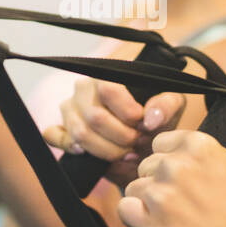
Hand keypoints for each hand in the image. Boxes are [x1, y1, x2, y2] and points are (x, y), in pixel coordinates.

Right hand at [42, 80, 186, 187]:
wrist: (144, 144)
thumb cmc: (157, 119)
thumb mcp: (172, 108)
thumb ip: (166, 106)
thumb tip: (150, 118)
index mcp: (110, 73)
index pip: (109, 87)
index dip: (128, 113)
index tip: (145, 126)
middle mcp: (85, 87)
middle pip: (95, 116)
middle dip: (122, 137)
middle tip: (138, 144)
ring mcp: (70, 107)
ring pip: (80, 133)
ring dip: (107, 150)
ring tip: (126, 153)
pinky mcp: (60, 127)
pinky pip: (53, 136)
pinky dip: (71, 148)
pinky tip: (89, 153)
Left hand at [122, 130, 225, 226]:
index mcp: (201, 147)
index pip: (162, 142)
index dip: (168, 161)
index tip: (179, 179)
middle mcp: (177, 165)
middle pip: (147, 165)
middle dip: (157, 182)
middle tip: (179, 204)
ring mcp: (161, 194)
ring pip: (134, 187)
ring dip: (146, 202)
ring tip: (170, 218)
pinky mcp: (148, 221)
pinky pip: (125, 208)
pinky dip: (134, 218)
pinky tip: (152, 226)